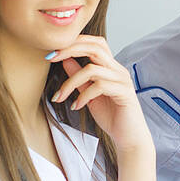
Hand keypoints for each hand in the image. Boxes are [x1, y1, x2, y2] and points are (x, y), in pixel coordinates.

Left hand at [47, 36, 151, 152]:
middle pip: (95, 47)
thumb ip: (79, 76)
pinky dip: (83, 96)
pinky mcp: (124, 93)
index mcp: (111, 67)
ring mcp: (122, 80)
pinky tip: (77, 106)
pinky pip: (99, 86)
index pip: (95, 43)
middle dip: (70, 49)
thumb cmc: (111, 116)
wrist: (129, 137)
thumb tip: (64, 59)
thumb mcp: (88, 93)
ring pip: (92, 69)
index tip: (52, 53)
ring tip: (60, 96)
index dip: (74, 42)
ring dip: (70, 82)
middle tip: (50, 58)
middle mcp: (118, 70)